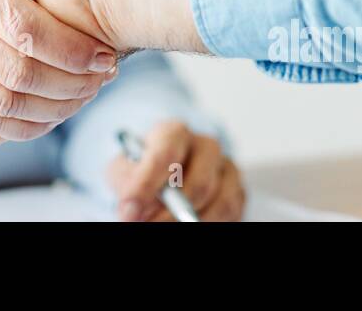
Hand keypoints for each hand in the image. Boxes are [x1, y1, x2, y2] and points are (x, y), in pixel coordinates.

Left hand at [108, 120, 244, 221]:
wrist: (162, 173)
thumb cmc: (142, 169)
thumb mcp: (124, 170)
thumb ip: (126, 185)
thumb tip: (130, 210)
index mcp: (175, 133)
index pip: (166, 155)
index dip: (147, 186)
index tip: (129, 212)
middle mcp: (206, 146)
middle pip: (199, 184)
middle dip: (170, 214)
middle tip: (146, 225)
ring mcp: (226, 168)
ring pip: (220, 202)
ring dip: (189, 220)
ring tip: (163, 227)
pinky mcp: (237, 191)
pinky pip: (230, 214)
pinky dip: (208, 223)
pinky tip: (185, 224)